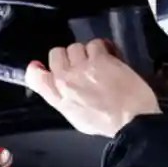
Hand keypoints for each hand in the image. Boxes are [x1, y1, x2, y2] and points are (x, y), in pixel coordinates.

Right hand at [24, 39, 161, 136]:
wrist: (132, 122)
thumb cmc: (107, 124)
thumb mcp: (77, 118)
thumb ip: (63, 99)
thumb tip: (57, 83)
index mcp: (58, 98)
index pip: (35, 76)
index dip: (38, 68)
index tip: (43, 67)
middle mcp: (65, 80)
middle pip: (56, 53)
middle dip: (69, 57)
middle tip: (82, 66)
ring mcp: (82, 68)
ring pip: (76, 46)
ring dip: (87, 53)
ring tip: (99, 64)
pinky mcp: (101, 59)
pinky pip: (96, 43)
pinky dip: (104, 49)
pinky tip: (111, 58)